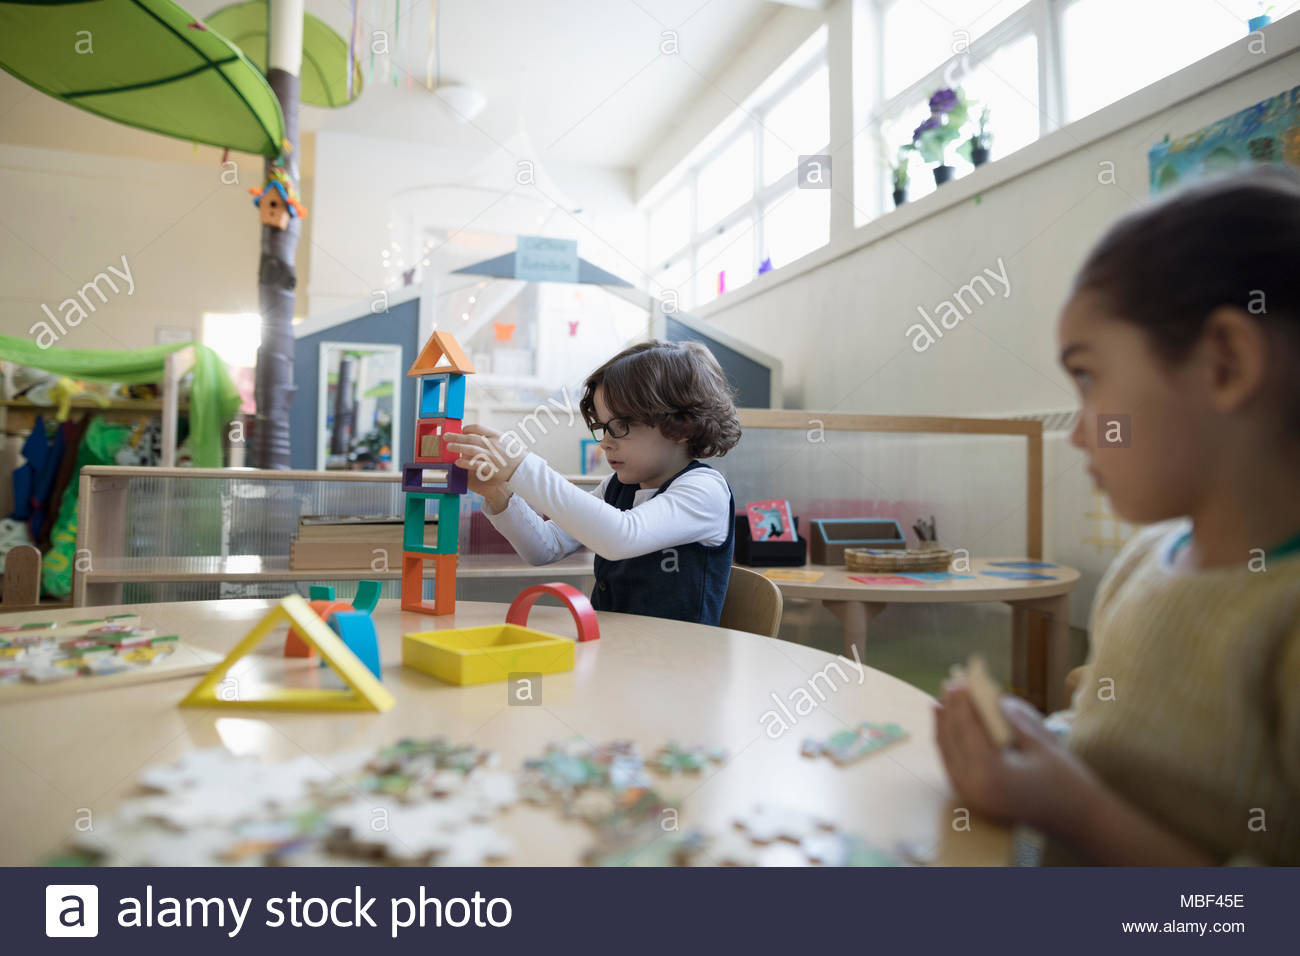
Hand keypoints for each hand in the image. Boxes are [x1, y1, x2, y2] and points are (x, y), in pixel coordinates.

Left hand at [444, 424, 525, 510]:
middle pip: (471, 437)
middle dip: (457, 436)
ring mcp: (492, 455)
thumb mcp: (507, 442)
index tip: (462, 430)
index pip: (478, 427)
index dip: (467, 428)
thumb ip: (494, 438)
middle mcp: (493, 444)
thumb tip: (481, 435)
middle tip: (446, 436)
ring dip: (458, 447)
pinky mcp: (491, 467)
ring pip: (471, 449)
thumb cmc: (516, 456)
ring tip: (449, 446)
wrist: (525, 469)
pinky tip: (457, 462)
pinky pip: (475, 464)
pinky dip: (465, 463)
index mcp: (497, 435)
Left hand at [934, 681, 1092, 830]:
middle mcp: (974, 790)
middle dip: (950, 711)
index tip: (958, 678)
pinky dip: (951, 747)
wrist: (1082, 824)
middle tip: (948, 683)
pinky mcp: (976, 803)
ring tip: (943, 702)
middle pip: (952, 742)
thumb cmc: (1069, 782)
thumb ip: (1012, 719)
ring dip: (945, 728)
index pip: (967, 730)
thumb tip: (988, 696)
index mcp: (992, 775)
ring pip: (948, 756)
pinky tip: (950, 730)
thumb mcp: (1042, 743)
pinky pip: (955, 769)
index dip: (962, 702)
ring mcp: (972, 800)